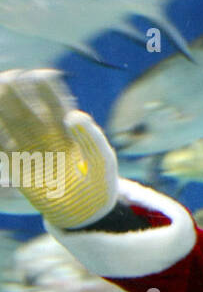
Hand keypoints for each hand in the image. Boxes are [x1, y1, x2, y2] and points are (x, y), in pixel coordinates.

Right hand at [0, 69, 118, 228]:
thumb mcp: (103, 162)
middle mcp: (48, 136)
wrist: (87, 216)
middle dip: (18, 92)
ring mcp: (33, 150)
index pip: (56, 102)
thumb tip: (74, 114)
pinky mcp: (21, 167)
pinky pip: (4, 148)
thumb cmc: (99, 187)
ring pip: (13, 123)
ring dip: (3, 107)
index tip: (39, 75)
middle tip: (9, 77)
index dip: (46, 87)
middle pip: (30, 108)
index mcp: (70, 130)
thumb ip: (92, 138)